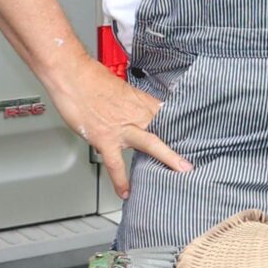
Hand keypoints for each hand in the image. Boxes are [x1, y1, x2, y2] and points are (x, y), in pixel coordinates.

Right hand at [52, 54, 191, 198]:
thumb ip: (132, 105)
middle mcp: (136, 114)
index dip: (181, 127)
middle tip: (197, 157)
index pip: (168, 116)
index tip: (195, 138)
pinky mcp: (104, 138)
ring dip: (167, 157)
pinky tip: (125, 192)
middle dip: (183, 143)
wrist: (70, 74)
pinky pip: (115, 163)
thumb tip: (138, 116)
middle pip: (165, 130)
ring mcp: (121, 127)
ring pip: (150, 144)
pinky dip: (120, 180)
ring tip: (182, 172)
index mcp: (141, 102)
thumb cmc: (90, 79)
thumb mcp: (119, 90)